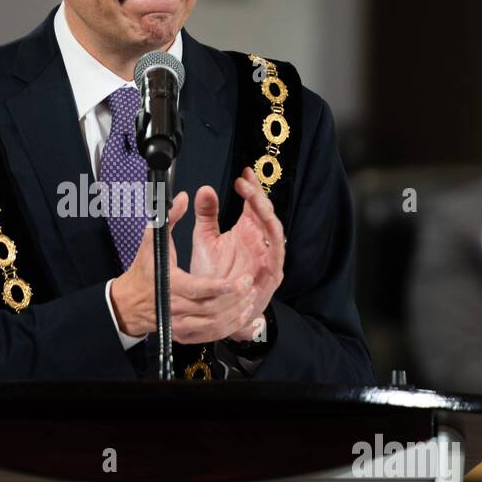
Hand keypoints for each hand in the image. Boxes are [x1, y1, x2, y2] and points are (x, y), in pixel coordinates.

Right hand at [109, 191, 251, 343]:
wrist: (130, 302)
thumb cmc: (143, 270)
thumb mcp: (152, 241)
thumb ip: (168, 218)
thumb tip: (183, 197)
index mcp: (169, 285)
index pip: (198, 290)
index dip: (220, 288)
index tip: (239, 281)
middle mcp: (174, 308)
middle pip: (211, 308)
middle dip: (234, 298)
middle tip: (249, 284)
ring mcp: (179, 324)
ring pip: (214, 323)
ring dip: (235, 312)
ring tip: (248, 297)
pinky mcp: (184, 333)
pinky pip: (211, 334)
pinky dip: (229, 326)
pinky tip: (240, 313)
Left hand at [190, 166, 284, 341]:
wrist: (214, 309)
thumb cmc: (213, 275)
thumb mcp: (205, 241)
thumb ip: (206, 215)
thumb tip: (204, 190)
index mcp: (246, 231)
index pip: (253, 203)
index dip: (250, 186)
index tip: (242, 172)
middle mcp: (259, 241)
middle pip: (265, 211)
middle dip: (257, 194)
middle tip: (245, 181)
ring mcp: (268, 256)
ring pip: (273, 227)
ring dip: (265, 210)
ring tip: (252, 196)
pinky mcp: (273, 273)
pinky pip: (277, 251)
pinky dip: (273, 235)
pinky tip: (265, 219)